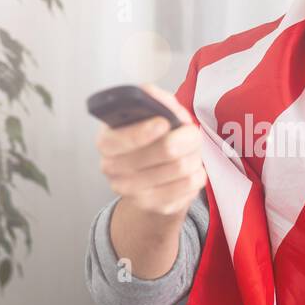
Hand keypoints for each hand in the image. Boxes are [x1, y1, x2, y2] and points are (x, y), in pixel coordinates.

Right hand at [96, 83, 205, 219]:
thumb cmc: (152, 138)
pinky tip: (190, 169)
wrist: (154, 177)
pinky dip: (198, 173)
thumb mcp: (150, 113)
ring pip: (182, 168)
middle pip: (165, 152)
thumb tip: (156, 97)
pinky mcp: (155, 207)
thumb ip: (154, 99)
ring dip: (194, 155)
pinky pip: (189, 186)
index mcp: (107, 141)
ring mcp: (132, 192)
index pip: (120, 140)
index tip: (163, 123)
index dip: (144, 132)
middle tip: (191, 133)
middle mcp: (113, 169)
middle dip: (186, 138)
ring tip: (191, 151)